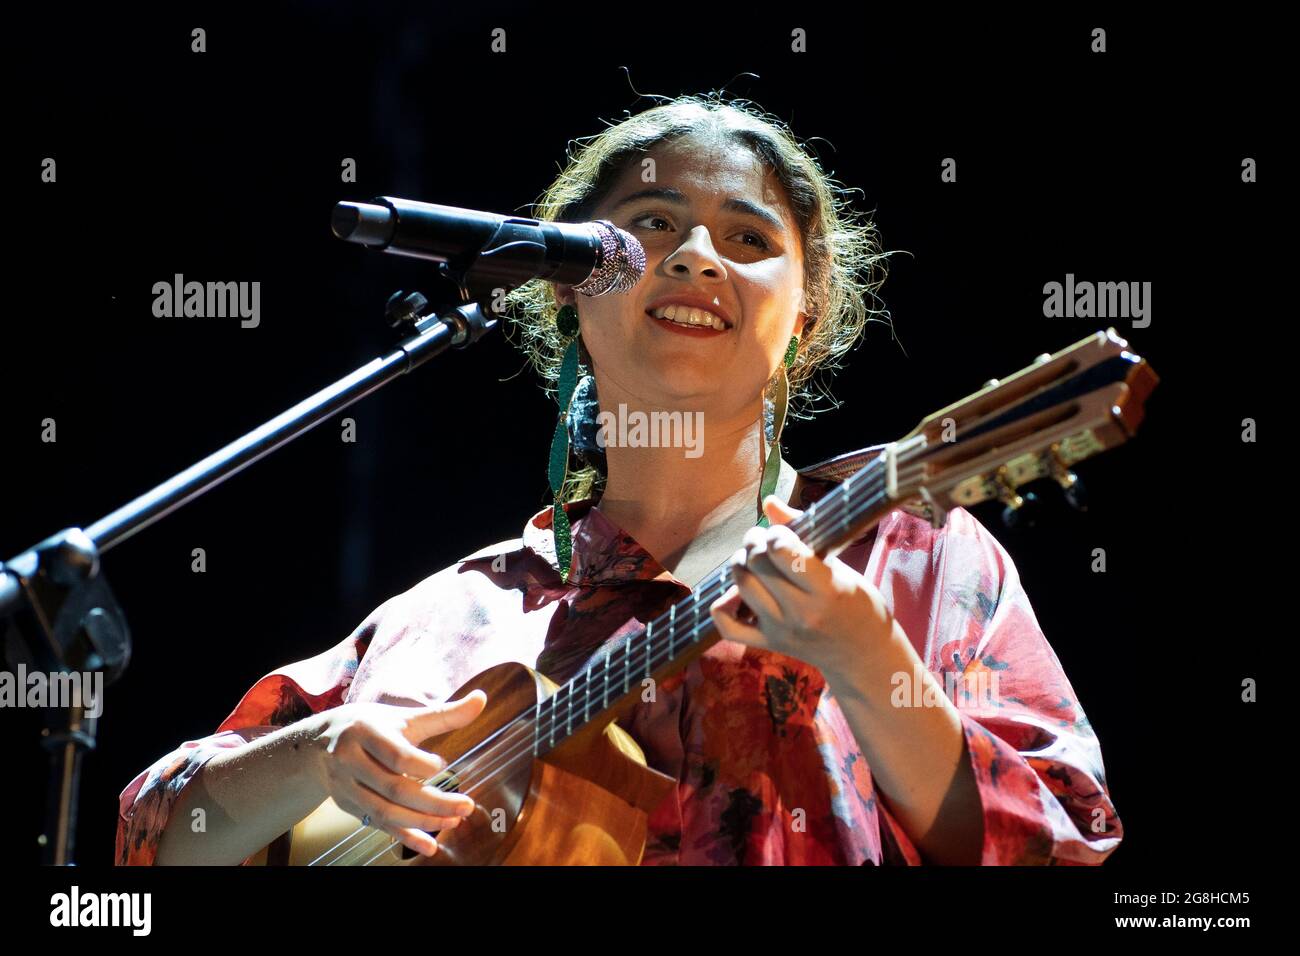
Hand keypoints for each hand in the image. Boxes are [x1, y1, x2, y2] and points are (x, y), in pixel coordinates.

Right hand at [308, 691, 486, 857]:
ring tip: (453, 822)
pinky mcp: (348, 806)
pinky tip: (429, 845)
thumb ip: (443, 713)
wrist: (317, 743)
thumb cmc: (369, 725)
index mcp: (365, 731)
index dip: (421, 764)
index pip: (395, 754)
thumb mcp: (402, 716)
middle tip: (465, 806)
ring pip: (385, 811)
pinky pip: (378, 825)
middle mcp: (351, 759)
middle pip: (394, 787)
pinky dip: (405, 837)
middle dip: (432, 802)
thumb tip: (481, 699)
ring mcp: (347, 786)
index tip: (443, 765)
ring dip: (422, 822)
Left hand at [709, 496, 896, 678]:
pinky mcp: (767, 644)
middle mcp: (801, 612)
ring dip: (741, 563)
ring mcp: (781, 630)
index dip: (775, 533)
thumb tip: (769, 501)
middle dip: (754, 541)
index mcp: (827, 589)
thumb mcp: (842, 566)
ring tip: (754, 559)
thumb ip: (804, 531)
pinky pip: (726, 624)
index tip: (782, 534)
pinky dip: (723, 603)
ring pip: (740, 584)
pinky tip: (739, 592)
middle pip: (756, 563)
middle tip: (763, 540)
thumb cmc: (858, 603)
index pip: (781, 550)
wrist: (863, 655)